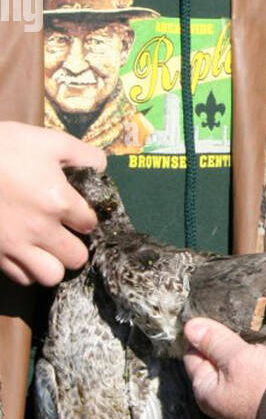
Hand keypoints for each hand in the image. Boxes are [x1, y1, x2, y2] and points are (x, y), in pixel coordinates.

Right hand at [0, 124, 106, 286]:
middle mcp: (40, 229)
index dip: (87, 216)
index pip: (91, 223)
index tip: (78, 210)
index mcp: (59, 201)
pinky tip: (26, 251)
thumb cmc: (6, 146)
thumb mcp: (51, 140)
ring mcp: (15, 244)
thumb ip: (85, 156)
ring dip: (54, 263)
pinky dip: (28, 268)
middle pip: (77, 257)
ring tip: (48, 247)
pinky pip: (21, 277)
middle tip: (65, 231)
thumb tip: (102, 170)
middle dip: (75, 244)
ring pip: (51, 276)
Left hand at [184, 319, 265, 418]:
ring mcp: (244, 397)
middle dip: (228, 338)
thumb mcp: (236, 358)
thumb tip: (190, 328)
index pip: (192, 355)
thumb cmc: (264, 384)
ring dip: (250, 346)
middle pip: (217, 359)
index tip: (215, 315)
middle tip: (239, 319)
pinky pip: (261, 369)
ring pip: (242, 362)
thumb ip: (214, 342)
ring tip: (259, 329)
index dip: (202, 334)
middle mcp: (222, 397)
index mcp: (206, 390)